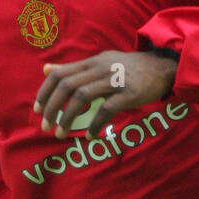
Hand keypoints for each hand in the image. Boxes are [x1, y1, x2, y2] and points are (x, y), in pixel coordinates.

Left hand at [33, 49, 177, 139]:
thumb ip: (74, 68)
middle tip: (44, 126)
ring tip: (61, 133)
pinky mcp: (129, 94)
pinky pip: (107, 110)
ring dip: (68, 117)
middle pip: (68, 86)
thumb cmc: (128, 68)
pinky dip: (95, 124)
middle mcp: (100, 68)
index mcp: (92, 62)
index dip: (45, 91)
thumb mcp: (100, 62)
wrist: (162, 68)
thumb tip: (45, 69)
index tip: (37, 109)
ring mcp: (115, 80)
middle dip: (52, 107)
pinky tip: (90, 136)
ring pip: (83, 97)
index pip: (60, 74)